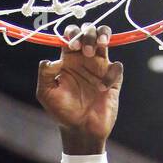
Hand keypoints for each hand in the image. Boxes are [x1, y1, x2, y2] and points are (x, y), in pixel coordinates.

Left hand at [36, 25, 123, 150]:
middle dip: (88, 33)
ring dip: (103, 36)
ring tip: (100, 46)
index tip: (72, 45)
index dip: (72, 33)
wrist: (80, 130)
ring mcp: (99, 67)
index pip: (71, 35)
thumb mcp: (46, 93)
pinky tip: (102, 87)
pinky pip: (117, 67)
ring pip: (105, 39)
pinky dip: (111, 74)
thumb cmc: (61, 112)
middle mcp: (84, 59)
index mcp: (68, 59)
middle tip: (85, 50)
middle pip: (89, 31)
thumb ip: (45, 73)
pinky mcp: (113, 79)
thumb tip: (52, 59)